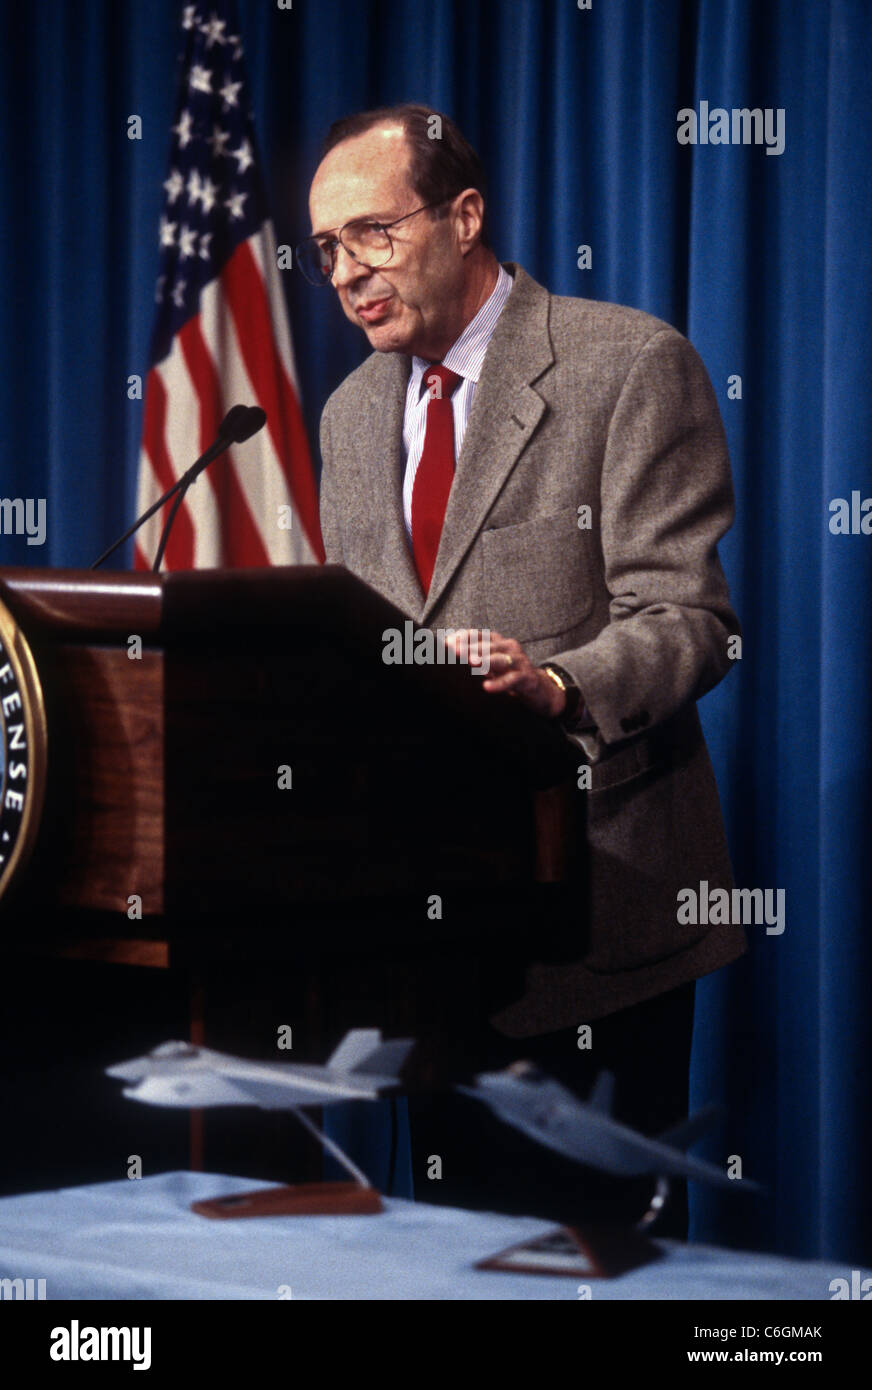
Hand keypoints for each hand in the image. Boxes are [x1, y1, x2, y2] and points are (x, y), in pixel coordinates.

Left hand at [445, 629, 565, 717]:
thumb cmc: (508, 674)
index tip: (447, 643)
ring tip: (472, 662)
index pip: (479, 635)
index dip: (463, 637)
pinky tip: (487, 686)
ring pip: (500, 658)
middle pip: (487, 645)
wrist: (538, 689)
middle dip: (470, 648)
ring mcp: (519, 661)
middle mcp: (509, 647)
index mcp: (499, 641)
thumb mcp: (490, 664)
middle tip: (454, 651)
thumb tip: (449, 654)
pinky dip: (499, 683)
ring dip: (485, 659)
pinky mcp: (526, 677)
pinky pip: (512, 679)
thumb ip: (474, 658)